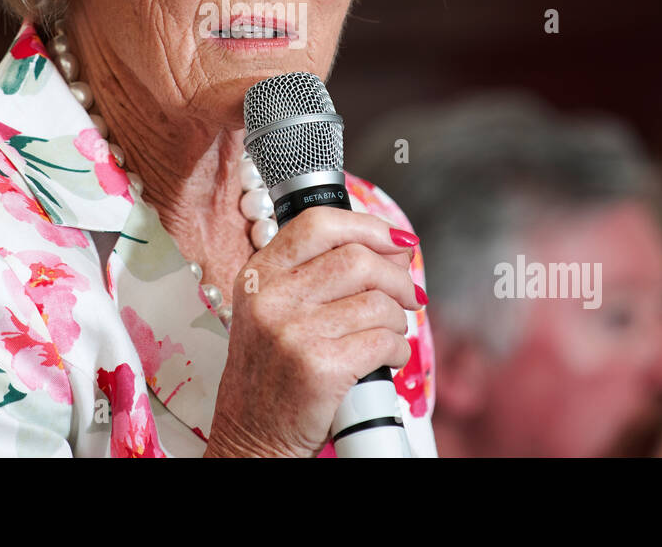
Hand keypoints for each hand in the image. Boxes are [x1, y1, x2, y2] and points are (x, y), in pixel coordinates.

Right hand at [204, 207, 421, 457]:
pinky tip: (388, 358)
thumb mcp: (274, 310)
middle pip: (357, 260)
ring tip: (389, 334)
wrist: (252, 435)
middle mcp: (271, 298)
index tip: (397, 242)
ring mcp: (293, 332)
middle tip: (410, 296)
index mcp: (258, 276)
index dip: (368, 226)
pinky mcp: (320, 368)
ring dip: (398, 319)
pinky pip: (383, 341)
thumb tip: (395, 248)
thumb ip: (321, 274)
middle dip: (397, 277)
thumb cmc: (272, 372)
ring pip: (377, 303)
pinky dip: (398, 349)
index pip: (319, 224)